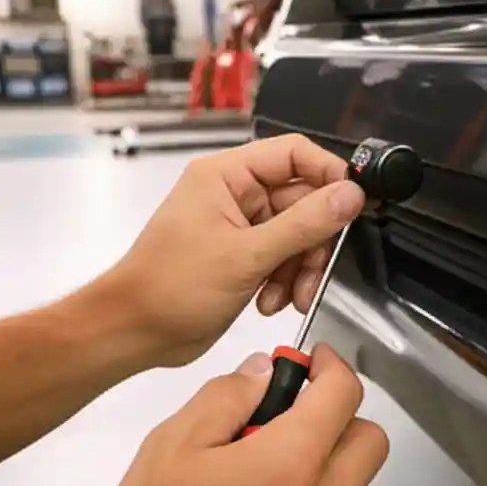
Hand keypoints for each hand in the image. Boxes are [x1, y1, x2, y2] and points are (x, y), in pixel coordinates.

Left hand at [89, 135, 364, 366]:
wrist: (134, 331)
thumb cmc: (169, 287)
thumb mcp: (247, 255)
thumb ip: (304, 224)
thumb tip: (350, 196)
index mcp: (226, 175)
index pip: (294, 154)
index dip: (329, 175)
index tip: (352, 205)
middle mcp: (234, 193)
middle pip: (302, 199)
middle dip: (313, 240)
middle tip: (314, 270)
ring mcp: (238, 225)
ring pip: (297, 233)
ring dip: (300, 267)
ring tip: (289, 295)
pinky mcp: (241, 255)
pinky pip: (282, 257)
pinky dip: (285, 280)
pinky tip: (271, 302)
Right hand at [92, 345, 388, 485]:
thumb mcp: (172, 446)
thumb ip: (226, 396)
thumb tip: (259, 373)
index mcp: (290, 463)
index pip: (344, 393)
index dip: (329, 365)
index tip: (312, 361)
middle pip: (368, 440)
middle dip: (339, 413)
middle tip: (294, 407)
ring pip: (348, 481)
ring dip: (320, 457)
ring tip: (256, 459)